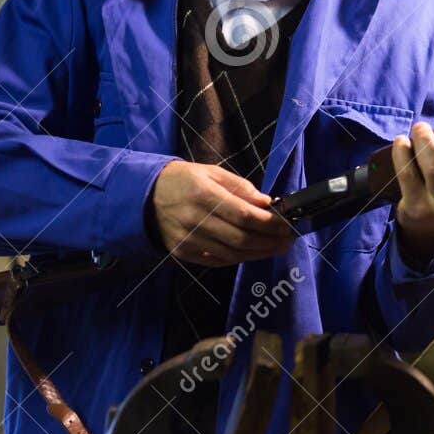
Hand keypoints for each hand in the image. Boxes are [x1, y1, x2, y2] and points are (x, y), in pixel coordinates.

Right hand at [150, 160, 294, 264]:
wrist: (145, 196)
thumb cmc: (185, 180)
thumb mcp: (212, 172)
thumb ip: (241, 187)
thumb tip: (267, 203)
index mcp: (203, 194)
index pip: (244, 215)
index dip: (269, 223)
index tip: (287, 225)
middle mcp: (195, 220)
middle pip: (241, 238)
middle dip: (270, 242)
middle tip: (288, 240)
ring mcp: (188, 240)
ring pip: (232, 254)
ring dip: (259, 253)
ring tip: (277, 248)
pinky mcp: (183, 253)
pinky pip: (218, 260)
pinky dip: (240, 258)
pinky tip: (255, 252)